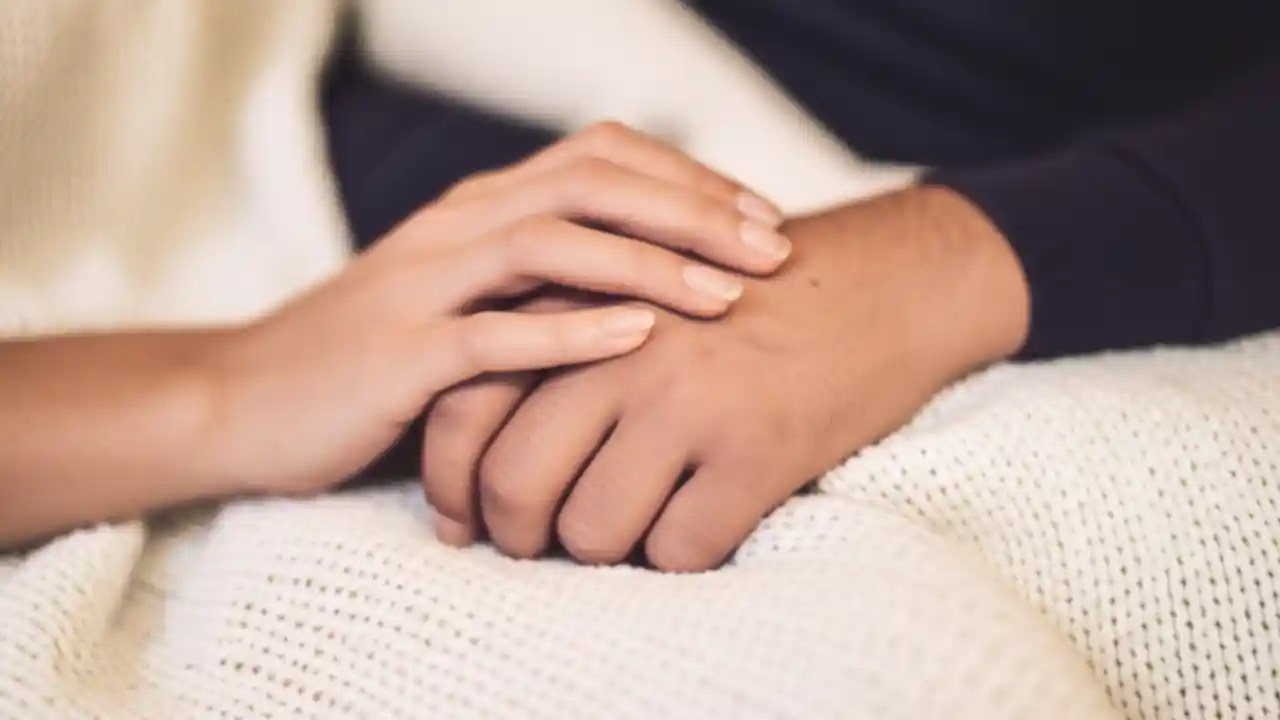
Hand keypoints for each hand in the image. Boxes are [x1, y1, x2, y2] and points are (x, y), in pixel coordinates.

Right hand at [206, 123, 789, 496]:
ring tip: (728, 295)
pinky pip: (493, 334)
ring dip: (649, 262)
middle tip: (773, 249)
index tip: (760, 218)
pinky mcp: (398, 356)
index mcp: (477, 209)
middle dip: (693, 210)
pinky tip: (639, 338)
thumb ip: (533, 278)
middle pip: (590, 183)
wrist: (243, 400)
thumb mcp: (459, 299)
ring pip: (550, 243)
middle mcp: (455, 228)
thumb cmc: (370, 359)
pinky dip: (572, 333)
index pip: (600, 158)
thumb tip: (641, 282)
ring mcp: (423, 286)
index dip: (689, 179)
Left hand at [421, 186, 1029, 570]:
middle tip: (532, 545)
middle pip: (516, 481)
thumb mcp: (639, 286)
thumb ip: (560, 337)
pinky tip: (702, 520)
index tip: (462, 517)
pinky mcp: (756, 450)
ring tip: (630, 528)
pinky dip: (681, 555)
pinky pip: (682, 550)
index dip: (450, 479)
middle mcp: (622, 351)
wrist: (882, 283)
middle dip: (512, 536)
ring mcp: (690, 401)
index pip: (466, 407)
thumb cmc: (749, 295)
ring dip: (603, 551)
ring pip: (594, 531)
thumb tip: (483, 439)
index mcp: (583, 305)